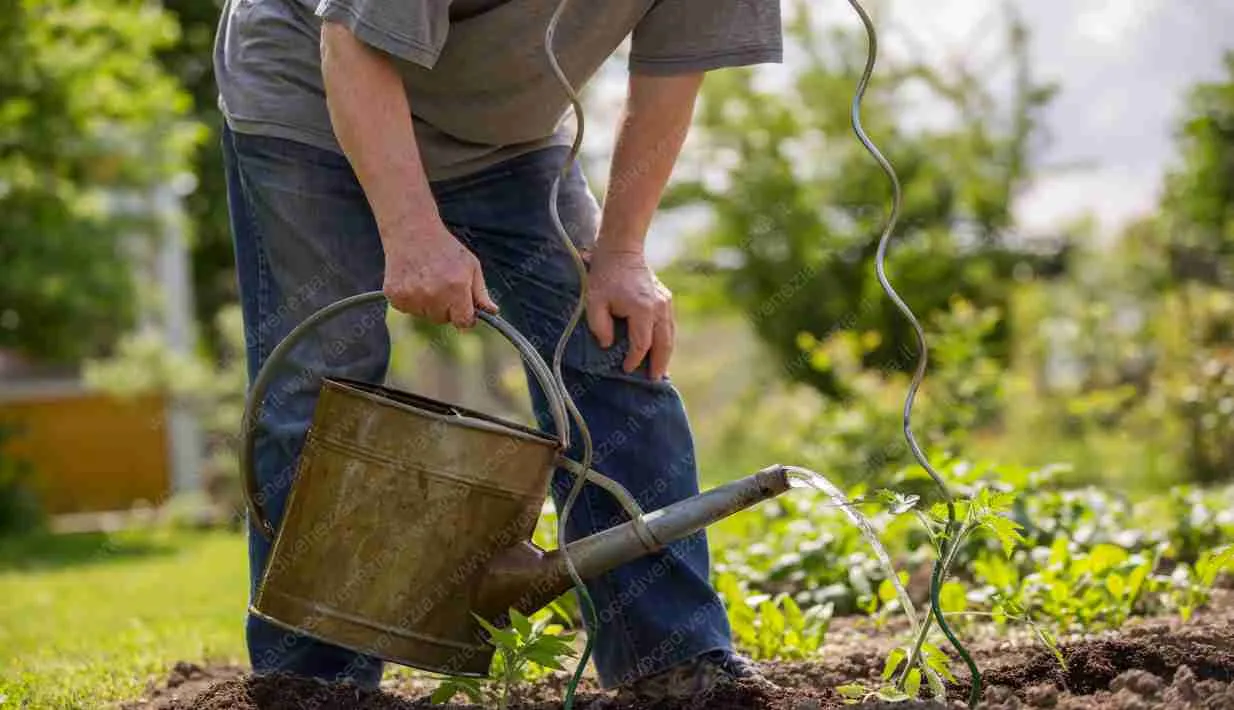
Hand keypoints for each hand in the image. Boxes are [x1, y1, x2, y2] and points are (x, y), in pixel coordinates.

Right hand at [383, 221, 496, 328]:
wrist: (412, 230)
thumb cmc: (446, 248)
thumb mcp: (471, 265)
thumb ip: (481, 292)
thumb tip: (493, 312)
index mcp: (456, 288)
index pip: (463, 322)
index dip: (465, 316)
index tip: (462, 307)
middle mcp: (434, 295)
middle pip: (443, 320)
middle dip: (445, 308)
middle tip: (441, 284)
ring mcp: (412, 297)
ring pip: (425, 315)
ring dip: (428, 304)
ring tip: (426, 280)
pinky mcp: (395, 296)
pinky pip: (408, 310)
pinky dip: (411, 300)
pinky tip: (413, 281)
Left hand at [585, 247, 674, 378]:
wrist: (621, 251)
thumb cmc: (604, 276)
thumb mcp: (594, 301)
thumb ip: (599, 326)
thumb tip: (608, 345)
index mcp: (642, 309)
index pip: (642, 344)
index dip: (634, 360)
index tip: (625, 370)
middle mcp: (659, 308)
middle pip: (664, 344)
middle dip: (659, 364)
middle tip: (654, 381)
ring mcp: (666, 303)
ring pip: (670, 336)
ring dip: (666, 355)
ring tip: (660, 372)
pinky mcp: (666, 300)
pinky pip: (669, 326)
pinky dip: (667, 341)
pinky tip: (661, 352)